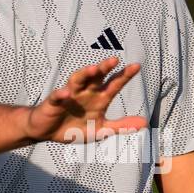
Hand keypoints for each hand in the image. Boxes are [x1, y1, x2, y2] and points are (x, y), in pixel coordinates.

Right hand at [24, 57, 146, 143]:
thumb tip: (145, 123)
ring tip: (93, 69)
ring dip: (84, 74)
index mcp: (98, 98)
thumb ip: (122, 126)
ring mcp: (70, 95)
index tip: (136, 66)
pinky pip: (57, 96)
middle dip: (104, 68)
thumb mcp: (101, 130)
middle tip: (114, 60)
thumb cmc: (74, 127)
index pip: (114, 84)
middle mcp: (85, 92)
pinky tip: (66, 93)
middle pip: (96, 77)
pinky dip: (61, 94)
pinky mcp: (54, 102)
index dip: (124, 76)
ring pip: (77, 80)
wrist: (48, 132)